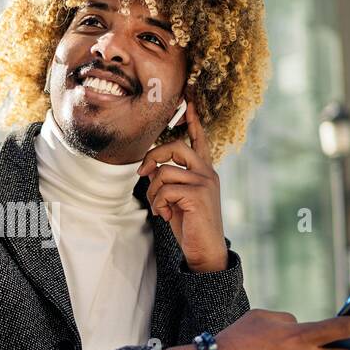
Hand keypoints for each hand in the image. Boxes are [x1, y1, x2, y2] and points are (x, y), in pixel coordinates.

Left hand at [136, 100, 226, 271]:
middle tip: (142, 173)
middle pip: (175, 146)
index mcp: (204, 171)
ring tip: (161, 209)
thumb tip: (151, 171)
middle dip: (153, 157)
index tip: (188, 99)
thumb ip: (170, 181)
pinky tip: (166, 215)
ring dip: (154, 192)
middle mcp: (208, 172)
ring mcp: (205, 182)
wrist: (206, 251)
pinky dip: (159, 203)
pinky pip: (165, 188)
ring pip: (164, 171)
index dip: (193, 119)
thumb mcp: (179, 199)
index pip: (199, 139)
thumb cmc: (191, 225)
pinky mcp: (198, 195)